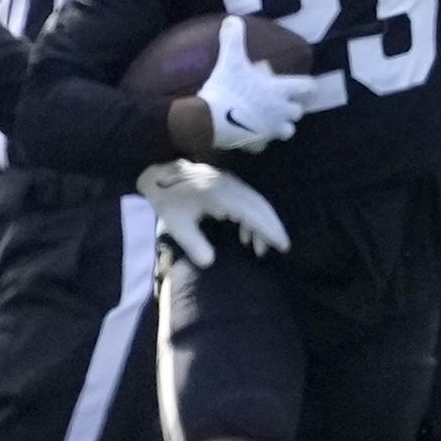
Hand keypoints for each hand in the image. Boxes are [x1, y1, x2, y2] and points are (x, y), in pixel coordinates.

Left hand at [137, 159, 290, 266]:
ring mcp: (230, 183)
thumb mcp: (176, 224)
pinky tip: (246, 237)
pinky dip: (253, 219)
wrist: (157, 177)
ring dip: (262, 225)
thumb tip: (209, 263)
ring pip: (255, 203)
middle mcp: (229, 185)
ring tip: (260, 249)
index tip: (282, 245)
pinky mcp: (228, 185)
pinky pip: (248, 201)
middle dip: (272, 227)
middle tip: (282, 248)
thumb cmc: (167, 201)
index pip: (252, 212)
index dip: (268, 229)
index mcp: (219, 193)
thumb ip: (193, 244)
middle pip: (260, 206)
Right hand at [198, 16, 316, 151]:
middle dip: (293, 108)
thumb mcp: (230, 60)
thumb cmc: (226, 88)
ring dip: (282, 127)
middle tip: (283, 102)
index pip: (306, 87)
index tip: (307, 85)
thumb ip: (233, 39)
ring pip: (287, 131)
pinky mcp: (258, 143)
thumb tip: (232, 19)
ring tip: (271, 121)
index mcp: (279, 91)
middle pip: (298, 112)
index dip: (308, 85)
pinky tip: (250, 135)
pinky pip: (264, 144)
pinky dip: (260, 141)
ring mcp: (270, 130)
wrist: (210, 120)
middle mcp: (280, 112)